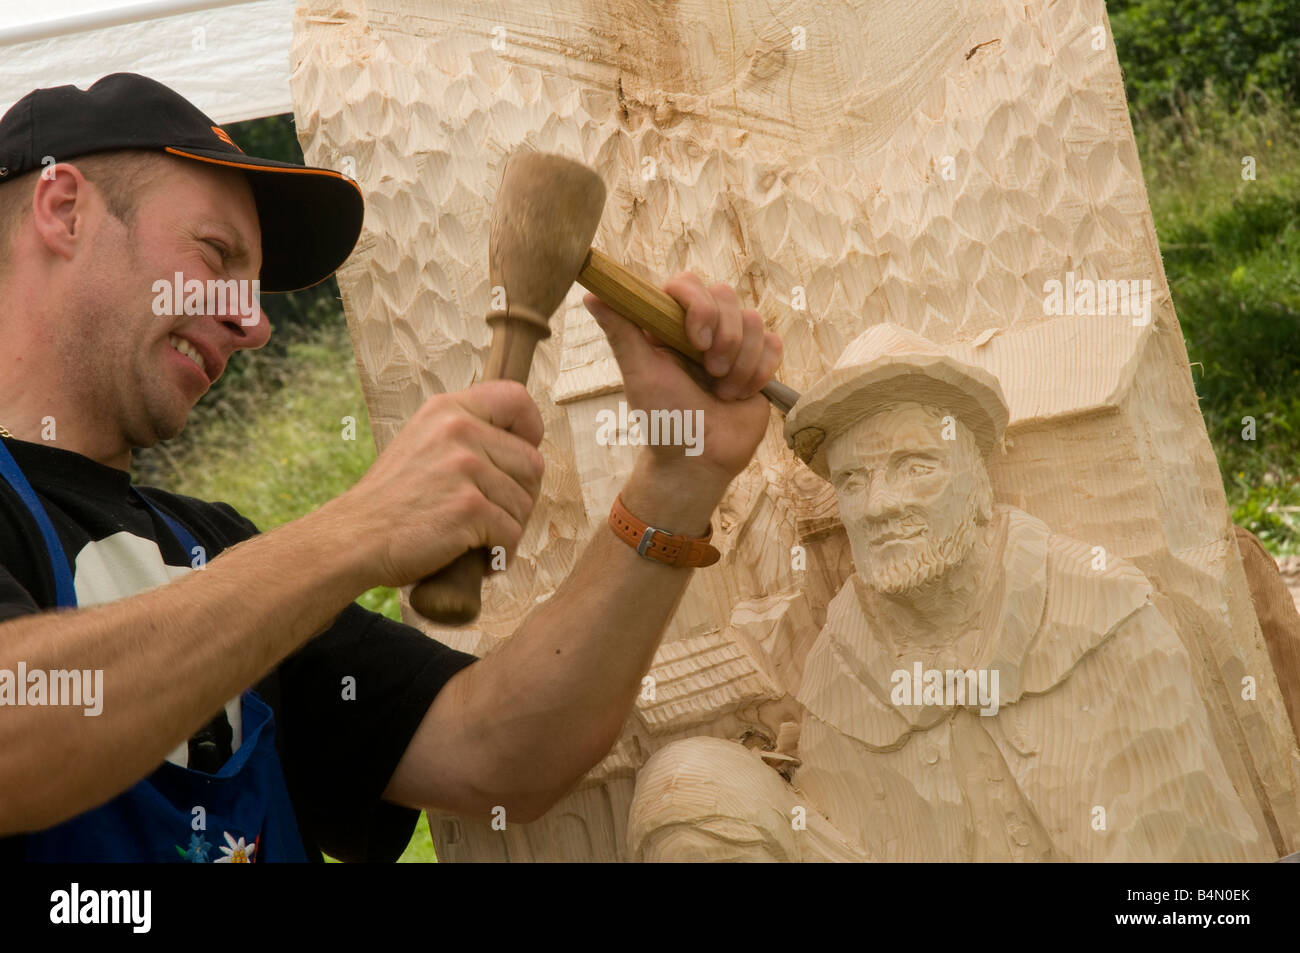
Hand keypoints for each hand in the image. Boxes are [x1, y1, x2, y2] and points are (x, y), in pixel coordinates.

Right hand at [330, 380, 544, 588]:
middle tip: (495, 517)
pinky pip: (512, 534)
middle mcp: (458, 429)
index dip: (531, 430)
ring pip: (524, 503)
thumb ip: (465, 434)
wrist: (354, 538)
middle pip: (532, 463)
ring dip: (509, 530)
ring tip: (478, 539)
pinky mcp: (469, 508)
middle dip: (522, 497)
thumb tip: (522, 444)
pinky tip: (478, 558)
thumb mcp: (423, 442)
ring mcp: (464, 468)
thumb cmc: (392, 501)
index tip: (520, 456)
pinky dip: (501, 554)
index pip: (516, 398)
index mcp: (448, 409)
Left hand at [582, 273, 781, 489]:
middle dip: (724, 338)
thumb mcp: (640, 375)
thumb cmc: (664, 419)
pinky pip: (773, 343)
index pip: (687, 284)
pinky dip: (759, 371)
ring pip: (753, 320)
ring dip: (741, 362)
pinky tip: (740, 394)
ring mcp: (732, 341)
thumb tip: (590, 293)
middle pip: (726, 295)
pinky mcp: (758, 359)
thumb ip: (621, 333)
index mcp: (668, 324)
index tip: (697, 341)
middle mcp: (700, 326)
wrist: (701, 459)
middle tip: (711, 372)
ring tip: (722, 392)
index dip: (699, 305)